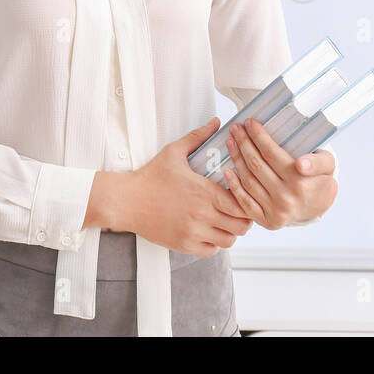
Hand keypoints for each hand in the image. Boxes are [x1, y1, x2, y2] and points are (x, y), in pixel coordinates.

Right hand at [121, 117, 252, 256]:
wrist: (127, 201)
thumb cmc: (150, 177)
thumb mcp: (174, 152)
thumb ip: (198, 136)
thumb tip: (216, 122)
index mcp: (204, 191)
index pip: (241, 203)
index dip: (247, 200)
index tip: (242, 195)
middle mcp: (202, 214)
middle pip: (241, 225)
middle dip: (243, 218)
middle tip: (238, 210)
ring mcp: (193, 232)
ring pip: (229, 240)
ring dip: (230, 231)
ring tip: (224, 221)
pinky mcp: (184, 245)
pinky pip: (212, 251)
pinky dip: (215, 243)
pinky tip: (209, 231)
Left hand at [222, 118, 337, 228]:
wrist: (319, 207)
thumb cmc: (320, 179)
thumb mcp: (327, 164)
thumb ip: (317, 161)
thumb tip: (301, 164)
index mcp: (300, 181)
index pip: (272, 154)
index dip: (258, 137)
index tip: (249, 123)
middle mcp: (287, 198)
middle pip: (257, 165)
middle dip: (243, 143)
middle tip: (236, 128)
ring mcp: (276, 211)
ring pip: (248, 181)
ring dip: (236, 159)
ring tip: (231, 142)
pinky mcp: (267, 221)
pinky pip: (245, 203)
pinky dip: (234, 186)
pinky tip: (228, 170)